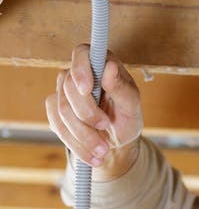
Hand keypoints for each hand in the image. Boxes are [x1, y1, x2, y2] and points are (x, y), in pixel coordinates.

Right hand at [46, 43, 142, 177]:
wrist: (115, 140)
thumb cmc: (126, 117)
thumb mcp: (133, 107)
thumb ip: (123, 88)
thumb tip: (110, 67)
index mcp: (99, 63)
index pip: (81, 53)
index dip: (80, 70)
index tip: (86, 88)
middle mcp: (78, 73)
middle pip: (69, 88)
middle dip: (88, 114)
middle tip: (105, 127)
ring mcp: (63, 90)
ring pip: (62, 111)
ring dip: (84, 135)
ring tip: (102, 150)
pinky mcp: (55, 109)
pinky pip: (57, 126)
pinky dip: (76, 144)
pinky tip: (91, 155)